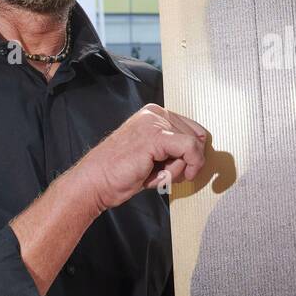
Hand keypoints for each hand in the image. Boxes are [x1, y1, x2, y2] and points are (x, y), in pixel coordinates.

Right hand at [82, 104, 207, 211]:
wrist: (95, 182)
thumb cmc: (120, 173)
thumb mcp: (154, 156)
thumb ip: (175, 149)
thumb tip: (201, 152)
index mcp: (154, 114)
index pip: (193, 129)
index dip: (192, 154)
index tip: (180, 169)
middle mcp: (155, 113)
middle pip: (196, 137)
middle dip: (185, 161)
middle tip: (161, 173)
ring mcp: (154, 122)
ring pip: (193, 145)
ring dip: (179, 168)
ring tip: (153, 174)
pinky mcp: (155, 136)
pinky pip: (189, 149)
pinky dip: (185, 166)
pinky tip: (165, 176)